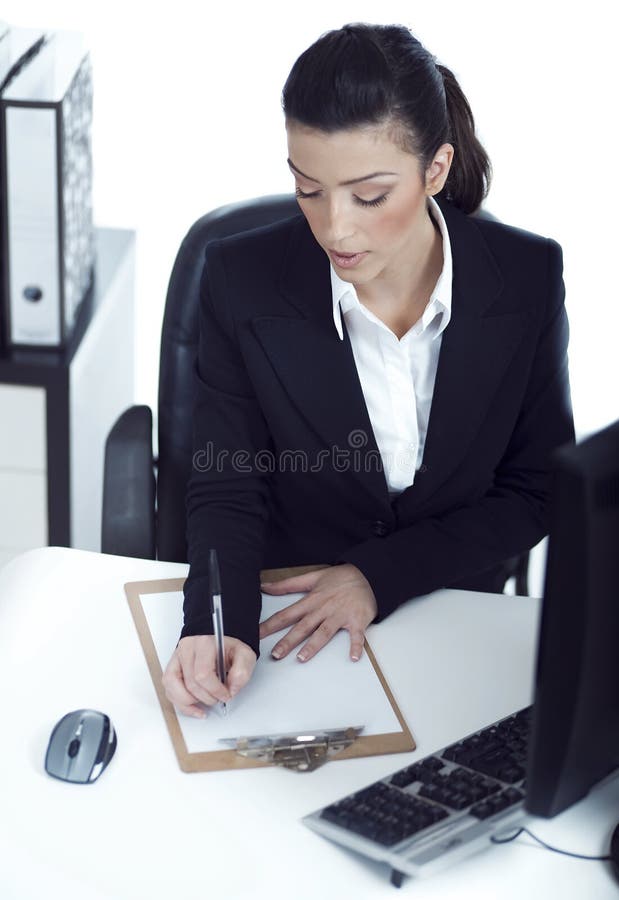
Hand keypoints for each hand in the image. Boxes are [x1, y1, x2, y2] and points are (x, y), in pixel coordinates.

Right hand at [162, 635, 256, 717]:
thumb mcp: (244, 654)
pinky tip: (193, 707)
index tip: (226, 694)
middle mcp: (187, 649)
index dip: (215, 690)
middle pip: (190, 683)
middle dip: (207, 697)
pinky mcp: (172, 667)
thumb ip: (242, 671)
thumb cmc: (228, 646)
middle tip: (219, 697)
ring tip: (205, 703)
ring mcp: (177, 658)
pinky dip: (180, 703)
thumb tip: (232, 688)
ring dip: (190, 702)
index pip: (203, 673)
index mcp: (204, 643)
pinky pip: (169, 689)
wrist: (218, 638)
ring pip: (173, 687)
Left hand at [259, 564, 376, 662]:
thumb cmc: (340, 578)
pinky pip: (357, 635)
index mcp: (311, 600)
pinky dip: (356, 646)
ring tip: (302, 658)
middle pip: (303, 627)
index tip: (257, 635)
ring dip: (314, 645)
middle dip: (288, 641)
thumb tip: (265, 586)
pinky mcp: (357, 620)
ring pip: (324, 632)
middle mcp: (324, 609)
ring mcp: (340, 615)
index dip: (271, 625)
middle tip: (275, 654)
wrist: (367, 574)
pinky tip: (353, 657)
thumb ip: (287, 584)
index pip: (287, 614)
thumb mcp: (312, 577)